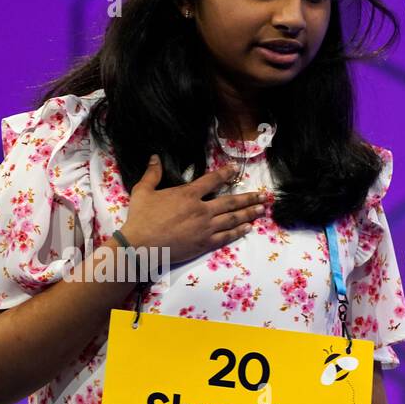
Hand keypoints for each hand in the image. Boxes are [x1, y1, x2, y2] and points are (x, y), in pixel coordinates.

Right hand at [120, 155, 268, 264]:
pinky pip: (226, 236)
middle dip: (249, 198)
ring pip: (232, 219)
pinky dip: (238, 232)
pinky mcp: (203, 244)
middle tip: (264, 196)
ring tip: (261, 210)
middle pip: (230, 201)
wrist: (140, 246)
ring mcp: (204, 228)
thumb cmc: (140, 218)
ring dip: (248, 213)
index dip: (225, 173)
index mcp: (188, 194)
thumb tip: (155, 157)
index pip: (212, 180)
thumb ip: (152, 174)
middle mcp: (201, 209)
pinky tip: (248, 228)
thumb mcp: (142, 191)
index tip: (236, 170)